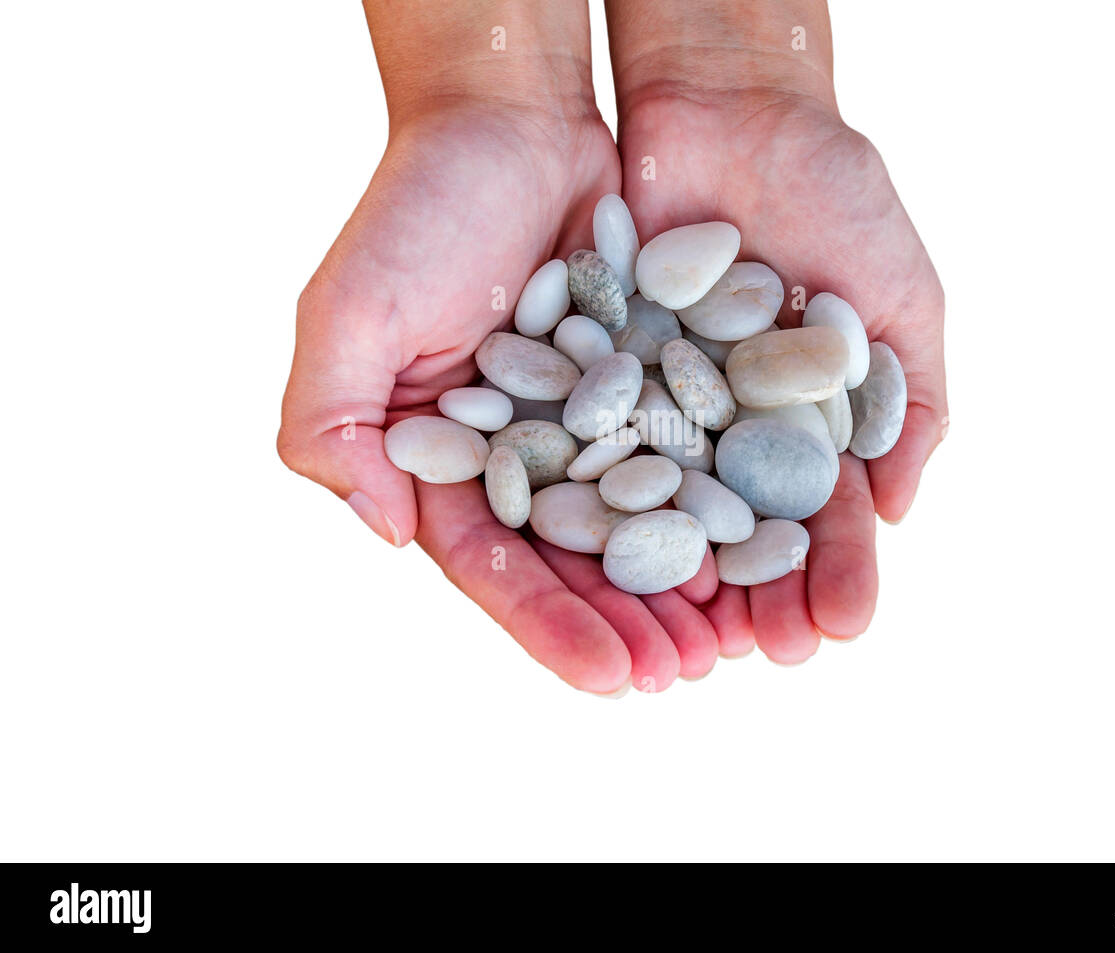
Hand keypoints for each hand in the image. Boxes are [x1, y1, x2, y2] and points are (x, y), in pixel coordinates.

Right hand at [279, 1, 721, 693]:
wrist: (513, 122)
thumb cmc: (418, 213)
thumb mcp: (348, 315)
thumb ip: (334, 429)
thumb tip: (387, 532)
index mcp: (448, 463)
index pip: (498, 567)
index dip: (551, 627)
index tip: (611, 680)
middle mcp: (525, 458)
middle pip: (580, 564)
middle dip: (630, 626)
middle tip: (686, 676)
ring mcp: (595, 425)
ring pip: (645, 524)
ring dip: (686, 588)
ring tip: (735, 642)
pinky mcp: (654, 384)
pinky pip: (693, 455)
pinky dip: (723, 504)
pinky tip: (762, 550)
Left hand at [609, 0, 948, 662]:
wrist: (729, 107)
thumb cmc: (832, 197)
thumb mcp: (894, 295)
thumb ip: (908, 400)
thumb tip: (901, 508)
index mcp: (797, 428)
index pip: (819, 520)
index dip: (831, 574)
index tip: (840, 627)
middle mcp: (722, 432)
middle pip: (733, 537)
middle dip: (744, 602)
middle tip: (750, 659)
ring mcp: (652, 408)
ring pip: (653, 514)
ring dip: (663, 584)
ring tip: (670, 644)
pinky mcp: (586, 375)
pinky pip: (582, 450)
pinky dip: (586, 505)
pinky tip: (592, 563)